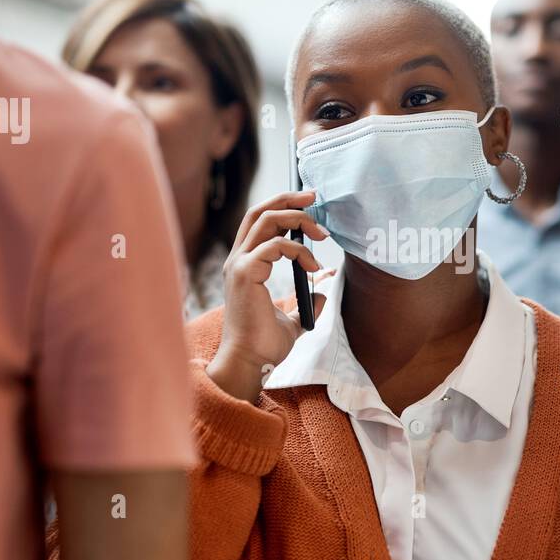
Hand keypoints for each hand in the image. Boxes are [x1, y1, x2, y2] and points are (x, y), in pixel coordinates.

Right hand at [206, 190, 327, 401]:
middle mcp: (238, 259)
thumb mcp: (292, 320)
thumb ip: (304, 304)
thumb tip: (321, 294)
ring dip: (297, 219)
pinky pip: (274, 246)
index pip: (259, 221)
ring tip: (321, 234)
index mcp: (245, 264)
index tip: (310, 205)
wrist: (252, 362)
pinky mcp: (245, 274)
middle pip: (260, 211)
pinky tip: (311, 265)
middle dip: (288, 198)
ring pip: (265, 220)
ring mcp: (239, 264)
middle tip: (314, 197)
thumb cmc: (265, 344)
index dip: (283, 206)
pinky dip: (297, 250)